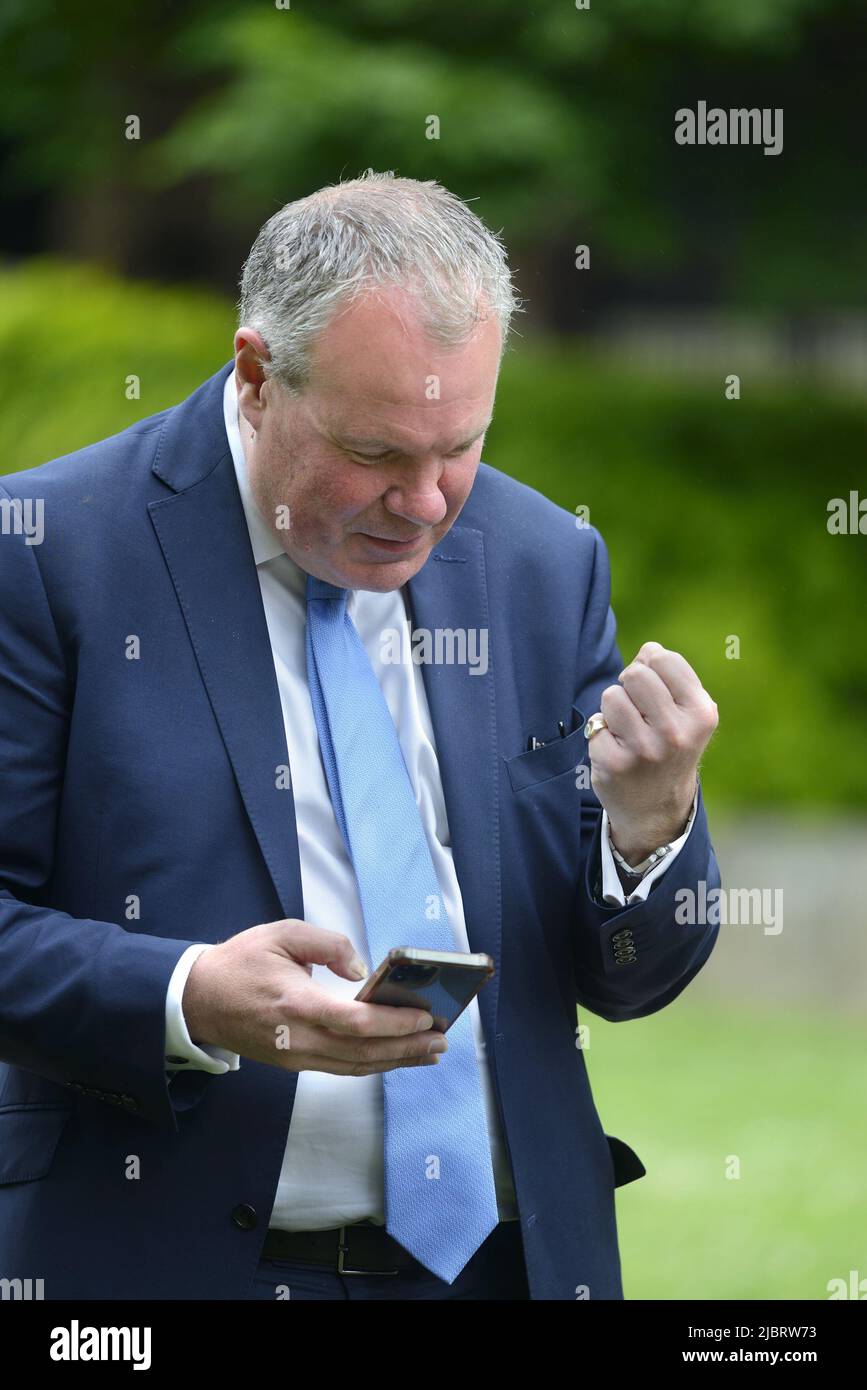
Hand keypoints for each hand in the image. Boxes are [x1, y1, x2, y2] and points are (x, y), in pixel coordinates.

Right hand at [182, 919, 446, 1074]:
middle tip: (442, 1040)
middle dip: (407, 1047)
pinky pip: (341, 1067)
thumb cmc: (240, 962)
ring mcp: (296, 1056)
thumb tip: (362, 969)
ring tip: (430, 1052)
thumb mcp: (282, 933)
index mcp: (296, 1003)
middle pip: (363, 1052)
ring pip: (355, 1066)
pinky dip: (372, 1064)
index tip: (425, 1017)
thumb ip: (327, 945)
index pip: (354, 1021)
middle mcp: (299, 1037)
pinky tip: (394, 1056)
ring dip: (396, 1061)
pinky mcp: (293, 1063)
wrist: (197, 999)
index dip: (394, 1023)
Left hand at [588, 641, 717, 863]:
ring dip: (614, 709)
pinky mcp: (615, 765)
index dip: (651, 667)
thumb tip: (647, 651)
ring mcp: (644, 750)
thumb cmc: (669, 746)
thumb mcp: (686, 712)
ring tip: (628, 731)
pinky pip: (596, 724)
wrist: (655, 808)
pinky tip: (617, 752)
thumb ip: (670, 676)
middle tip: (638, 710)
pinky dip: (602, 734)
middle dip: (631, 685)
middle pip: (635, 674)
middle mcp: (676, 733)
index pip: (663, 658)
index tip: (655, 690)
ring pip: (612, 696)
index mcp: (701, 714)